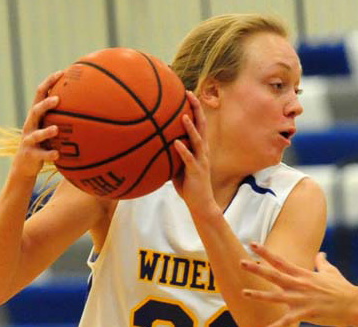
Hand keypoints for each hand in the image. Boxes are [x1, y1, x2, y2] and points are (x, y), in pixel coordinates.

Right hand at [10, 71, 63, 180]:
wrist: (25, 165)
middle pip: (35, 111)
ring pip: (36, 134)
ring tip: (56, 129)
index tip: (61, 73)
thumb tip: (86, 106)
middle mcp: (30, 125)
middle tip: (57, 99)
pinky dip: (48, 155)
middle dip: (45, 104)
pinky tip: (58, 155)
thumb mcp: (49, 128)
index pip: (40, 94)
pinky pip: (40, 155)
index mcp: (36, 116)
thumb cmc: (42, 143)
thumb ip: (61, 118)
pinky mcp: (30, 155)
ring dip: (46, 131)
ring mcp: (29, 140)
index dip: (49, 82)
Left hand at [172, 92, 215, 212]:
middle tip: (188, 93)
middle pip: (201, 124)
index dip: (194, 107)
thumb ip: (171, 154)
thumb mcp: (178, 167)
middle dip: (195, 108)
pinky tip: (176, 143)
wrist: (201, 204)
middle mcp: (203, 150)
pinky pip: (189, 159)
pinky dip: (183, 150)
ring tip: (183, 116)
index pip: (199, 123)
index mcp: (200, 148)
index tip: (186, 92)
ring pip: (197, 140)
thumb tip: (154, 145)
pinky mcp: (197, 171)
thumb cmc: (188, 186)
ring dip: (190, 128)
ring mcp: (201, 160)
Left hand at [241, 244, 355, 326]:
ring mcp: (301, 299)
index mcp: (303, 275)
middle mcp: (299, 285)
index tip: (252, 244)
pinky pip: (286, 322)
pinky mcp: (305, 314)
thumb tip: (320, 254)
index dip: (266, 252)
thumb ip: (322, 263)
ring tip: (244, 293)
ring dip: (259, 295)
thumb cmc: (342, 288)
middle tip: (241, 262)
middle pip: (274, 275)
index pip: (281, 261)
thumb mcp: (331, 272)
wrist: (353, 304)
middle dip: (257, 269)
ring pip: (275, 297)